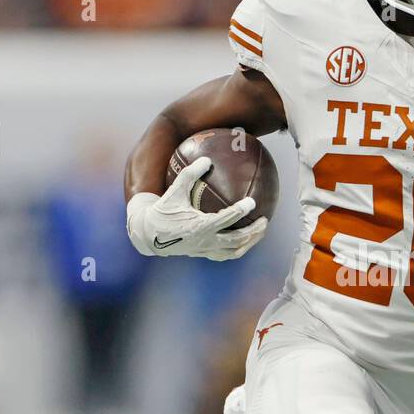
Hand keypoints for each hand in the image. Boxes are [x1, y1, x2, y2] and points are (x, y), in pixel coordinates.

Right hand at [127, 157, 267, 260]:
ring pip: (234, 251)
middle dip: (253, 231)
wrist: (148, 233)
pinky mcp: (203, 254)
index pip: (227, 219)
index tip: (253, 202)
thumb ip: (190, 174)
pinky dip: (237, 248)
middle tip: (264, 220)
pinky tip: (245, 240)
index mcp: (199, 225)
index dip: (241, 210)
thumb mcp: (174, 190)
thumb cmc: (163, 209)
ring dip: (249, 242)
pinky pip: (225, 254)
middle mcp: (205, 240)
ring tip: (260, 232)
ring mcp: (205, 250)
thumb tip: (206, 159)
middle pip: (236, 239)